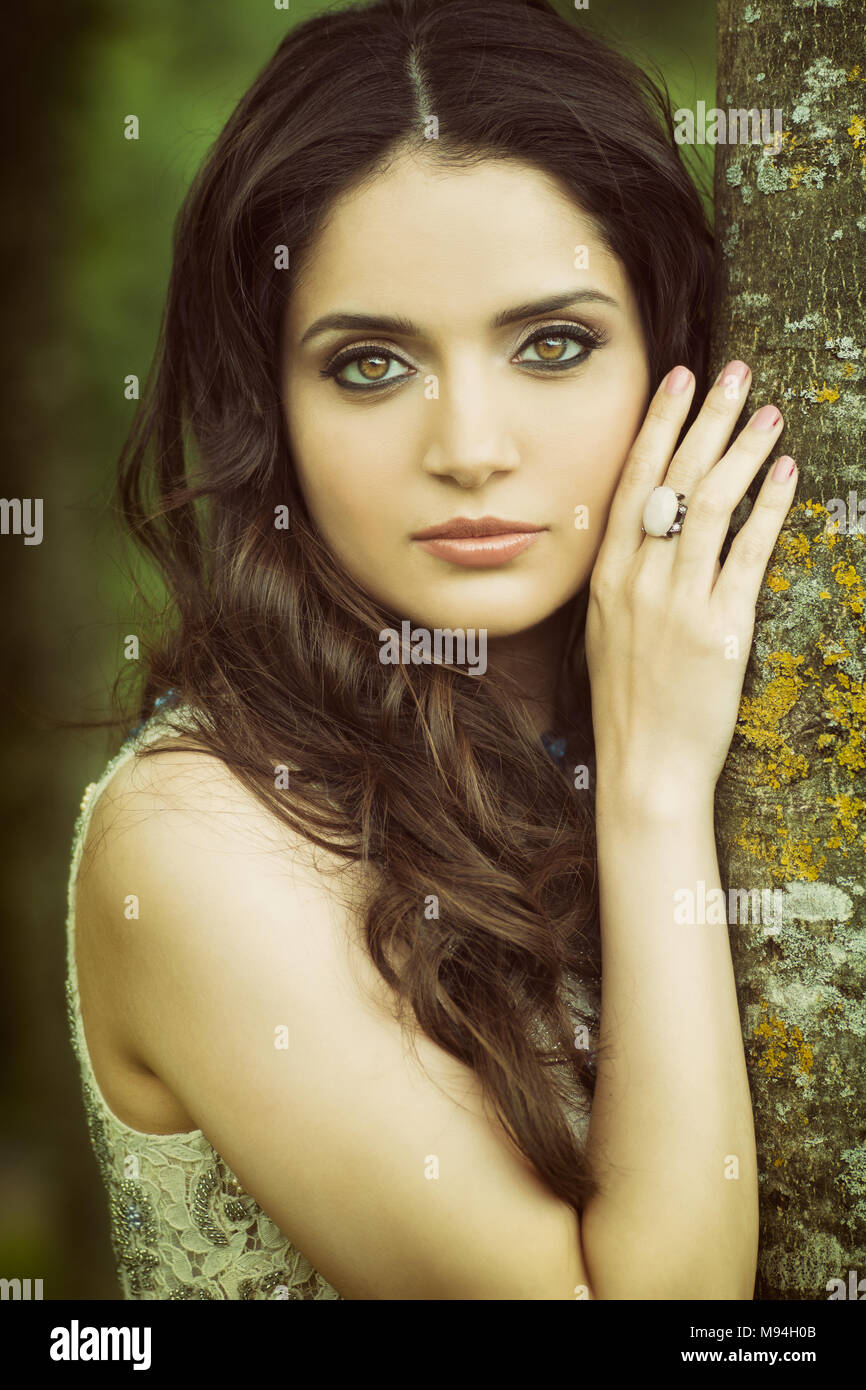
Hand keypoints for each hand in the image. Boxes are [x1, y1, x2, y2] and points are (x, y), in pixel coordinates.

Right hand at [585, 361, 796, 808]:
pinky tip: (786, 475)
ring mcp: (677, 602)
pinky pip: (746, 553)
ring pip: (712, 505)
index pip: (634, 482)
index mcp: (607, 577)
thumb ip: (624, 581)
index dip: (659, 425)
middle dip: (708, 418)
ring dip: (744, 450)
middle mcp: (638, 580)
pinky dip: (769, 508)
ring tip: (770, 412)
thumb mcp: (607, 633)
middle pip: (675, 480)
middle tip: (736, 373)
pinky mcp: (719, 628)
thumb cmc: (628, 705)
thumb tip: (647, 535)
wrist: (644, 766)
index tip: (680, 379)